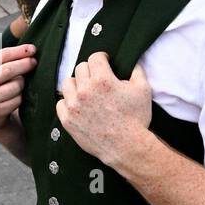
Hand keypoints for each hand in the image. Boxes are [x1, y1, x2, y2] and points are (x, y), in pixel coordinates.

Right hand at [0, 44, 36, 131]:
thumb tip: (29, 51)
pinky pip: (17, 100)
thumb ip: (4, 61)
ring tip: (18, 86)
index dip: (19, 51)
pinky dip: (20, 98)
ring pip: (16, 86)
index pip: (2, 55)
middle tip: (33, 62)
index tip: (32, 49)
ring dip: (22, 85)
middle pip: (9, 69)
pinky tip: (14, 98)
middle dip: (25, 64)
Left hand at [55, 53, 151, 168]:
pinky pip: (60, 103)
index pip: (94, 58)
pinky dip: (68, 102)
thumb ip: (137, 71)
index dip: (101, 58)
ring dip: (76, 84)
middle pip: (80, 68)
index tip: (104, 62)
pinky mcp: (67, 119)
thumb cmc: (136, 119)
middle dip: (90, 71)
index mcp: (103, 80)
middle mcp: (85, 90)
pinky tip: (78, 105)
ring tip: (85, 91)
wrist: (126, 146)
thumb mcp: (143, 90)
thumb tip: (132, 62)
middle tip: (97, 79)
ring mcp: (74, 105)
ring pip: (67, 83)